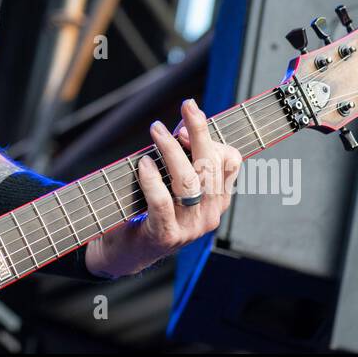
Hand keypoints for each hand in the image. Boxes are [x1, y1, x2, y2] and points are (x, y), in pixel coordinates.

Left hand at [85, 98, 241, 278]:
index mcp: (217, 199)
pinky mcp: (166, 236)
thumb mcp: (171, 180)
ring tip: (156, 130)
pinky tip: (144, 164)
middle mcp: (210, 214)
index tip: (189, 116)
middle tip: (186, 106)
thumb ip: (181, 157)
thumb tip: (183, 129)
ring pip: (188, 182)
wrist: (127, 251)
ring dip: (172, 150)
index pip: (230, 162)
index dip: (212, 136)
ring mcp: (190, 228)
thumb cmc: (149, 207)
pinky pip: (163, 203)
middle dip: (199, 132)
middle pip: (210, 166)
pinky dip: (153, 180)